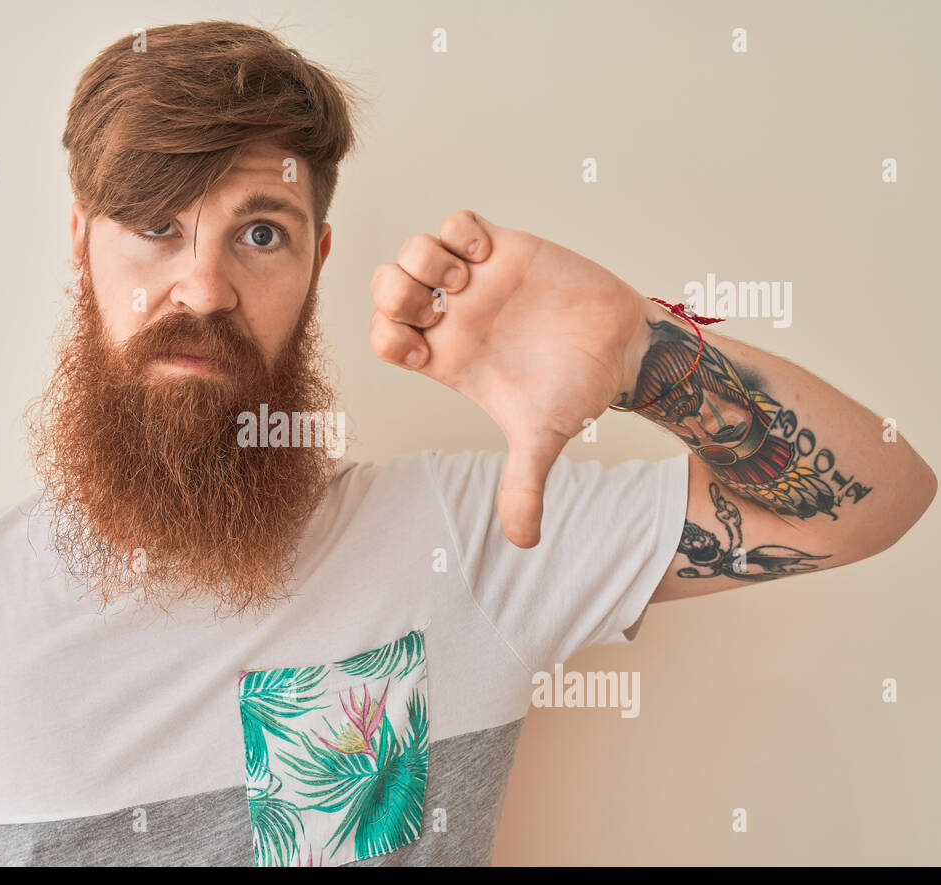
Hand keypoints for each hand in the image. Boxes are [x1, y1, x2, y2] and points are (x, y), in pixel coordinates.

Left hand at [369, 210, 650, 547]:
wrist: (623, 352)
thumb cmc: (577, 391)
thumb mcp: (543, 439)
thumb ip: (525, 486)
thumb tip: (525, 542)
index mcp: (445, 357)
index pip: (382, 337)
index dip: (386, 337)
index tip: (423, 349)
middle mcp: (452, 317)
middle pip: (385, 286)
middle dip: (395, 290)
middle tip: (437, 306)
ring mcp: (475, 280)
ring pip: (415, 249)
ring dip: (427, 259)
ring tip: (468, 280)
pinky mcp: (505, 249)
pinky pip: (460, 222)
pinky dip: (463, 232)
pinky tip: (492, 256)